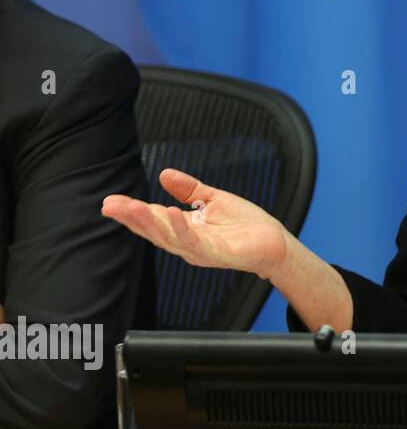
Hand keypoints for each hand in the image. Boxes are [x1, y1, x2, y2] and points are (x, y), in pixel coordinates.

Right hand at [101, 168, 289, 281]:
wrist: (274, 242)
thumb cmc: (245, 224)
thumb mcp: (213, 199)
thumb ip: (189, 189)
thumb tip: (164, 173)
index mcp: (184, 229)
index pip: (153, 219)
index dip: (132, 211)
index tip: (110, 201)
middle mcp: (187, 243)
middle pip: (154, 231)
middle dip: (131, 218)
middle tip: (109, 206)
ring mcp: (201, 250)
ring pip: (169, 238)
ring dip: (150, 223)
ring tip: (132, 208)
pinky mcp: (218, 254)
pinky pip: (196, 243)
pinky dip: (182, 229)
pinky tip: (172, 213)